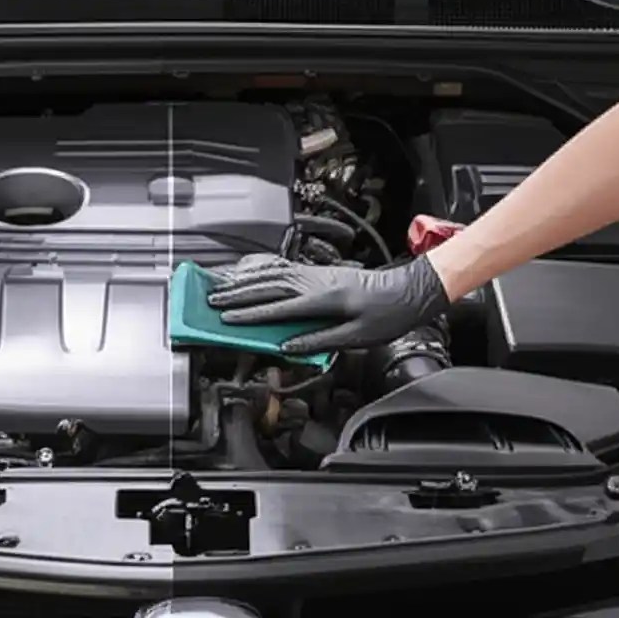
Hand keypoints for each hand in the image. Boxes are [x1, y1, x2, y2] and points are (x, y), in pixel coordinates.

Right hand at [207, 254, 449, 353]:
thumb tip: (287, 348)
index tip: (226, 318)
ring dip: (244, 281)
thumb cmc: (386, 316)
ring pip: (272, 275)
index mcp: (325, 299)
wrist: (407, 291)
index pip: (279, 308)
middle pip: (268, 287)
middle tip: (210, 300)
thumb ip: (319, 341)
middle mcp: (316, 282)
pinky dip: (261, 272)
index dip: (251, 315)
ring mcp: (316, 274)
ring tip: (219, 287)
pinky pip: (283, 270)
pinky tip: (247, 274)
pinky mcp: (318, 272)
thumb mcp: (357, 338)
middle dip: (237, 294)